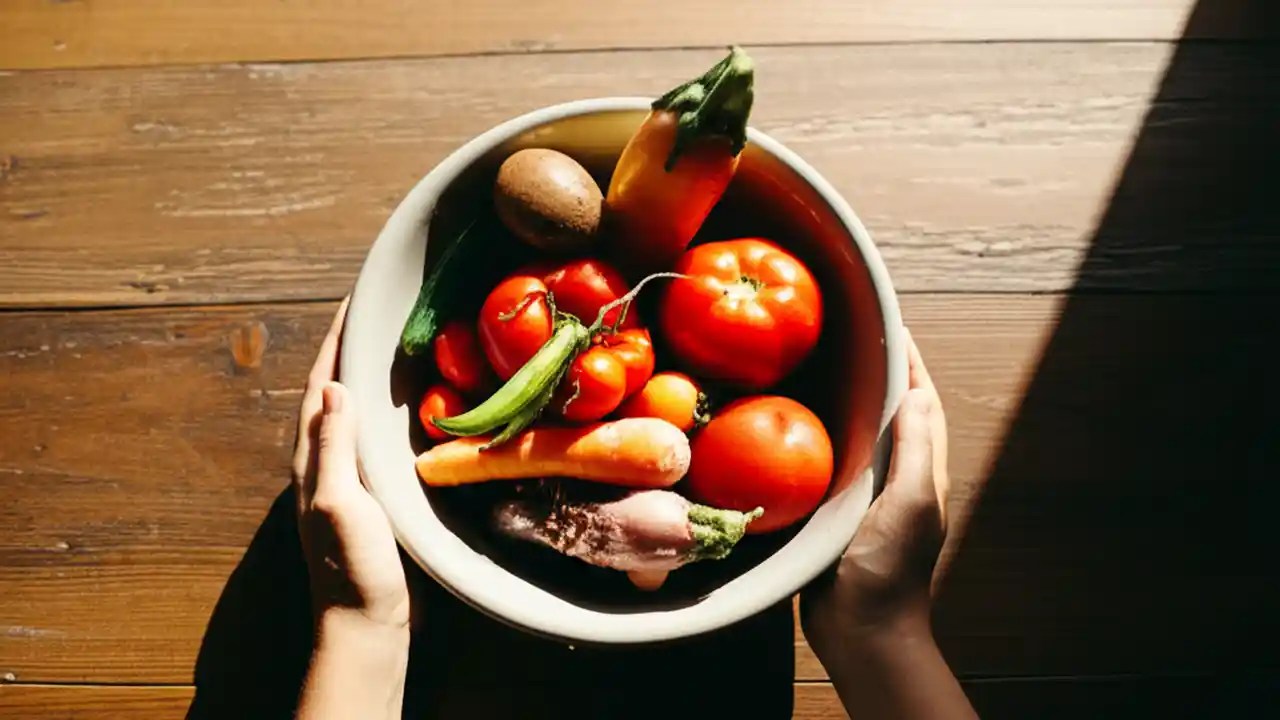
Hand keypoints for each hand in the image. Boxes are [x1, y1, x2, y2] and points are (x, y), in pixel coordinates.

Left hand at [291, 299, 409, 630]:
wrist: (367, 621)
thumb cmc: (352, 566)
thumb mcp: (341, 501)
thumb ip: (333, 446)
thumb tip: (335, 386)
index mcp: (311, 458)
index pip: (320, 386)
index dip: (333, 343)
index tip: (352, 302)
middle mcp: (324, 462)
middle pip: (332, 392)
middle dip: (347, 350)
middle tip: (375, 313)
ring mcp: (346, 479)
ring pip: (352, 414)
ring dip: (365, 378)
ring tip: (390, 347)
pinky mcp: (369, 496)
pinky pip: (372, 438)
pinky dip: (383, 411)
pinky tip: (404, 409)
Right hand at [801, 329, 949, 652]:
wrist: (862, 631)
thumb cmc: (890, 568)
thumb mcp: (911, 502)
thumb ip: (916, 449)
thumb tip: (914, 392)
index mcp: (922, 470)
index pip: (921, 402)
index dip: (909, 364)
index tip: (888, 326)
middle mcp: (897, 476)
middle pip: (892, 413)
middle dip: (878, 374)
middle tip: (847, 338)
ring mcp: (867, 495)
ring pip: (860, 435)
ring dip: (847, 402)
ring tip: (818, 368)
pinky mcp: (836, 512)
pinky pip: (830, 462)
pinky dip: (820, 437)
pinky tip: (790, 426)